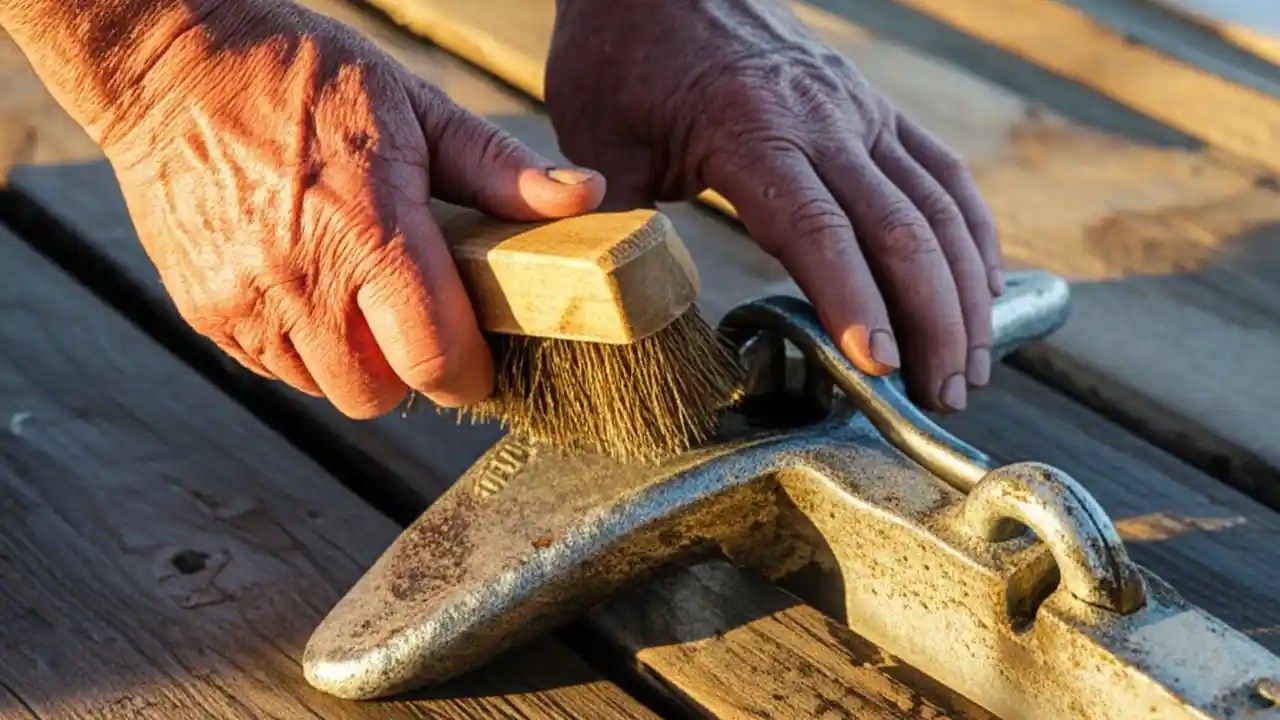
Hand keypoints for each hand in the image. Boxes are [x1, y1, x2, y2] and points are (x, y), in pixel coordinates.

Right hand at [94, 2, 603, 417]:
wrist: (170, 65)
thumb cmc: (301, 75)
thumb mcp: (416, 106)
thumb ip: (499, 168)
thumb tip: (585, 195)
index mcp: (370, 231)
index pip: (436, 359)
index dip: (470, 374)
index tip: (480, 361)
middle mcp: (303, 280)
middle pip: (380, 395)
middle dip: (410, 372)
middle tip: (416, 323)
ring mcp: (245, 301)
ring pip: (324, 389)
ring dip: (353, 363)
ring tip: (357, 297)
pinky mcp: (203, 310)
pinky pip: (270, 369)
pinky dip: (300, 350)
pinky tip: (307, 290)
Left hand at [546, 0, 1002, 411]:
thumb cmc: (625, 58)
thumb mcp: (600, 136)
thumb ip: (614, 219)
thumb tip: (613, 298)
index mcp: (752, 131)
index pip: (818, 228)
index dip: (854, 300)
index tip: (883, 365)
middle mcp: (823, 120)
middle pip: (899, 229)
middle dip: (931, 320)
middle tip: (939, 397)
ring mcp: (860, 111)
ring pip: (937, 207)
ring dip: (964, 292)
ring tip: (970, 367)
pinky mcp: (876, 109)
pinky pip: (943, 174)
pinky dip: (973, 236)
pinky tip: (985, 291)